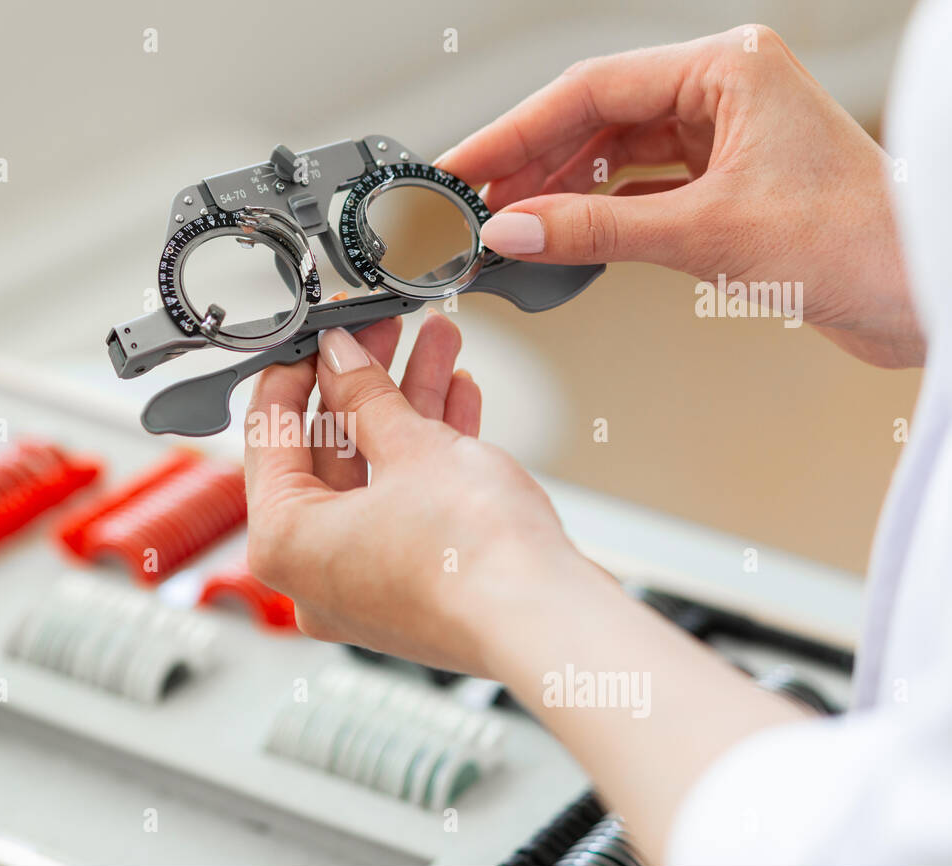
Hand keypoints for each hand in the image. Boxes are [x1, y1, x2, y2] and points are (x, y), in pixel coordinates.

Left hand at [245, 312, 807, 860]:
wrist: (547, 619)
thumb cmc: (471, 557)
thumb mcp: (409, 445)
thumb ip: (364, 394)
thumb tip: (341, 358)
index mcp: (284, 542)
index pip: (270, 434)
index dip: (297, 371)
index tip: (320, 335)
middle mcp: (315, 572)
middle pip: (328, 451)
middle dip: (366, 381)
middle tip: (384, 331)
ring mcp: (365, 583)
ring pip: (375, 472)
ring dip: (407, 405)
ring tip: (437, 345)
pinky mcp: (413, 585)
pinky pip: (405, 503)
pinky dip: (427, 452)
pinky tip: (457, 397)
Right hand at [436, 24, 922, 368]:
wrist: (921, 292)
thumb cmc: (855, 243)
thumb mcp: (705, 233)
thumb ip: (598, 230)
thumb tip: (518, 230)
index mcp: (729, 67)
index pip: (592, 89)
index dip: (517, 130)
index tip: (466, 164)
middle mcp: (726, 90)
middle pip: (598, 116)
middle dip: (533, 161)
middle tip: (475, 200)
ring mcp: (727, 136)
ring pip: (617, 152)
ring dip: (562, 188)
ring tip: (509, 221)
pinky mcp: (729, 182)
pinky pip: (642, 187)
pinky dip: (600, 211)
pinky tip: (564, 231)